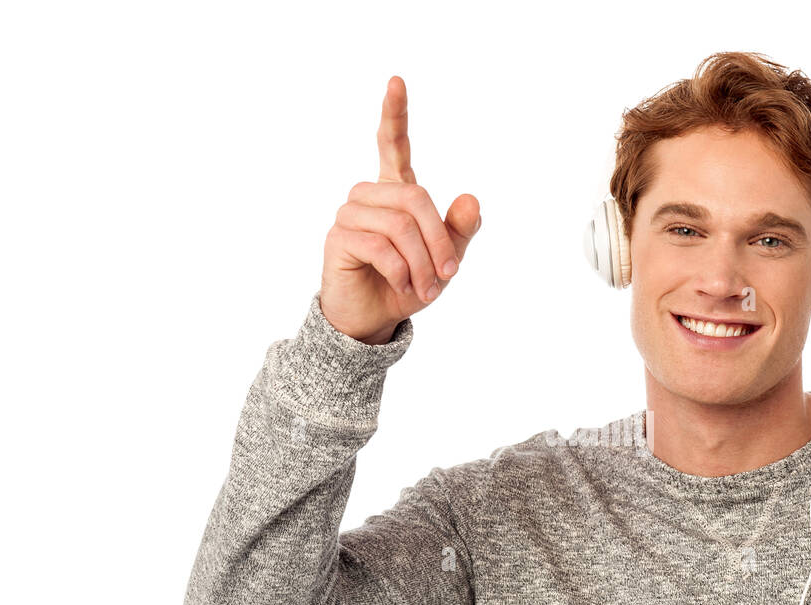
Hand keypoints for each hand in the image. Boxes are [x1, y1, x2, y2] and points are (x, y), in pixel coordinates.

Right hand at [319, 75, 480, 343]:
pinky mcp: (339, 238)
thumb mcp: (445, 259)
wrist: (375, 317)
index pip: (392, 145)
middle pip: (415, 198)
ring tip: (426, 288)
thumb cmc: (410, 283)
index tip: (397, 81)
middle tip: (448, 274)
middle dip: (439, 239)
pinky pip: (380, 246)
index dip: (395, 114)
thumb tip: (471, 199)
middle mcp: (369, 195)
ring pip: (399, 225)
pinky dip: (402, 270)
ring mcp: (350, 214)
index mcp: (395, 192)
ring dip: (421, 262)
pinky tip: (403, 285)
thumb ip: (460, 230)